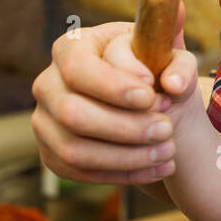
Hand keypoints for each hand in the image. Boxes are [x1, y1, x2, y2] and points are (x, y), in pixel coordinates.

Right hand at [31, 1, 192, 185]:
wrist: (148, 102)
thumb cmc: (154, 68)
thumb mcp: (169, 52)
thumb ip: (175, 47)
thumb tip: (174, 61)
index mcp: (72, 47)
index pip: (79, 68)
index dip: (115, 85)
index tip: (153, 94)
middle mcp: (48, 83)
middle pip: (73, 114)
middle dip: (125, 126)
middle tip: (167, 128)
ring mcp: (45, 121)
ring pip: (75, 150)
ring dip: (127, 156)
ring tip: (168, 150)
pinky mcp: (52, 153)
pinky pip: (80, 172)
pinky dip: (123, 173)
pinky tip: (158, 167)